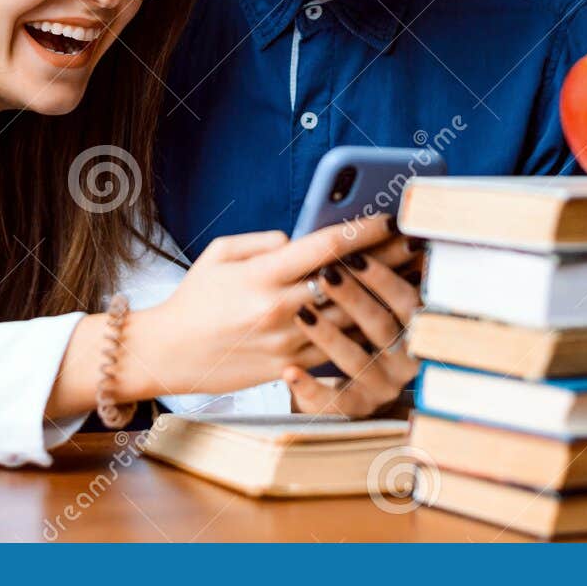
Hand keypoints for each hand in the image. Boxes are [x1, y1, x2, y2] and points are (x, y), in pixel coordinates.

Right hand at [122, 216, 398, 398]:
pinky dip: (363, 331)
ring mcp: (288, 342)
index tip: (390, 219)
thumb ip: (266, 241)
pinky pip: (337, 348)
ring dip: (384, 298)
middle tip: (418, 244)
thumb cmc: (195, 299)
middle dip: (388, 260)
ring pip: (351, 318)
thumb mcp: (221, 253)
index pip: (326, 246)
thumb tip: (304, 239)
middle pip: (349, 281)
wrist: (168, 353)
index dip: (365, 230)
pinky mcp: (290, 366)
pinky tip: (387, 318)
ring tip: (413, 279)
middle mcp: (279, 308)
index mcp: (263, 275)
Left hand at [284, 243, 422, 417]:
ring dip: (330, 336)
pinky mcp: (355, 407)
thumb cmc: (351, 320)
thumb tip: (372, 235)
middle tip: (328, 274)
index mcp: (413, 324)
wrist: (333, 377)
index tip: (356, 253)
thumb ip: (376, 272)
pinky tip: (289, 371)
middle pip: (382, 325)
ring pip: (356, 360)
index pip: (406, 298)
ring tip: (303, 315)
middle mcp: (403, 356)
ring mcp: (381, 384)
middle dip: (355, 297)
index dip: (384, 275)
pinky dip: (310, 387)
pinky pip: (334, 402)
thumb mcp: (371, 297)